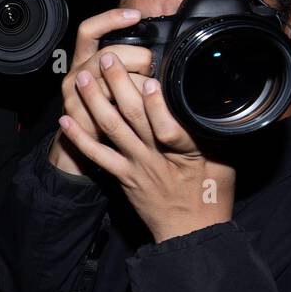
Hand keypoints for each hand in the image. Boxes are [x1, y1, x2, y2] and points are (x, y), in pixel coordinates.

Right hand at [48, 7, 148, 174]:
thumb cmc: (102, 109)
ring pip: (108, 83)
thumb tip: (155, 51)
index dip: (110, 19)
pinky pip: (106, 111)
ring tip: (149, 92)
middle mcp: (75, 75)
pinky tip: (144, 109)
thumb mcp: (110, 81)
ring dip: (135, 86)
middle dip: (135, 58)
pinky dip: (129, 109)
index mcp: (83, 61)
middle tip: (151, 68)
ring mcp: (74, 98)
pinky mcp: (79, 119)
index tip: (136, 15)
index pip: (89, 30)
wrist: (78, 145)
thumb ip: (124, 65)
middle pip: (106, 55)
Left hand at [58, 49, 235, 243]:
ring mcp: (137, 166)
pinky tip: (65, 120)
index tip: (150, 80)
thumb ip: (214, 132)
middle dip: (119, 85)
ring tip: (84, 77)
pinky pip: (97, 156)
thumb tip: (213, 103)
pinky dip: (79, 138)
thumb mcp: (225, 160)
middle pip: (134, 117)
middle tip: (108, 59)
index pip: (170, 126)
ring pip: (112, 129)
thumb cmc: (211, 195)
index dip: (158, 104)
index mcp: (186, 150)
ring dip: (95, 101)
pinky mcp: (123, 177)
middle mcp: (157, 156)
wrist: (190, 232)